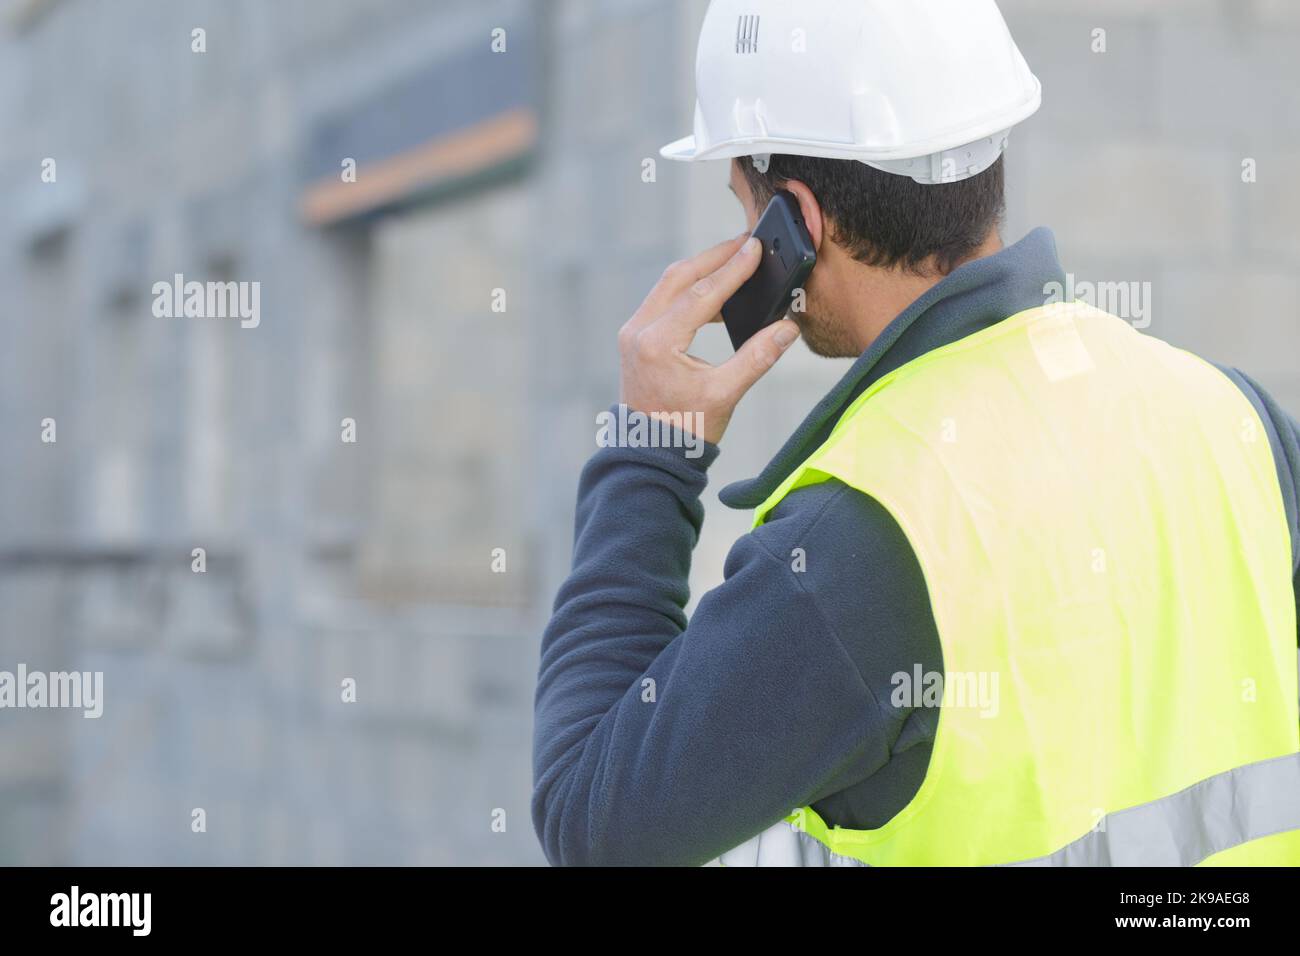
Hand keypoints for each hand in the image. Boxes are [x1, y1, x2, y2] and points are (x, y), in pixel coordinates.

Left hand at [618, 234, 800, 444]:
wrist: (651, 453)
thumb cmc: (686, 429)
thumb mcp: (725, 395)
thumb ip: (757, 358)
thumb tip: (788, 327)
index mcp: (657, 344)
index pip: (701, 294)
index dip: (733, 269)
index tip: (756, 248)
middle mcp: (639, 331)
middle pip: (679, 276)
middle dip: (715, 257)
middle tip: (748, 243)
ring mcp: (633, 332)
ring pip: (669, 284)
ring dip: (702, 270)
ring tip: (737, 262)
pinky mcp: (635, 336)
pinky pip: (664, 299)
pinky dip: (690, 288)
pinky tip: (717, 294)